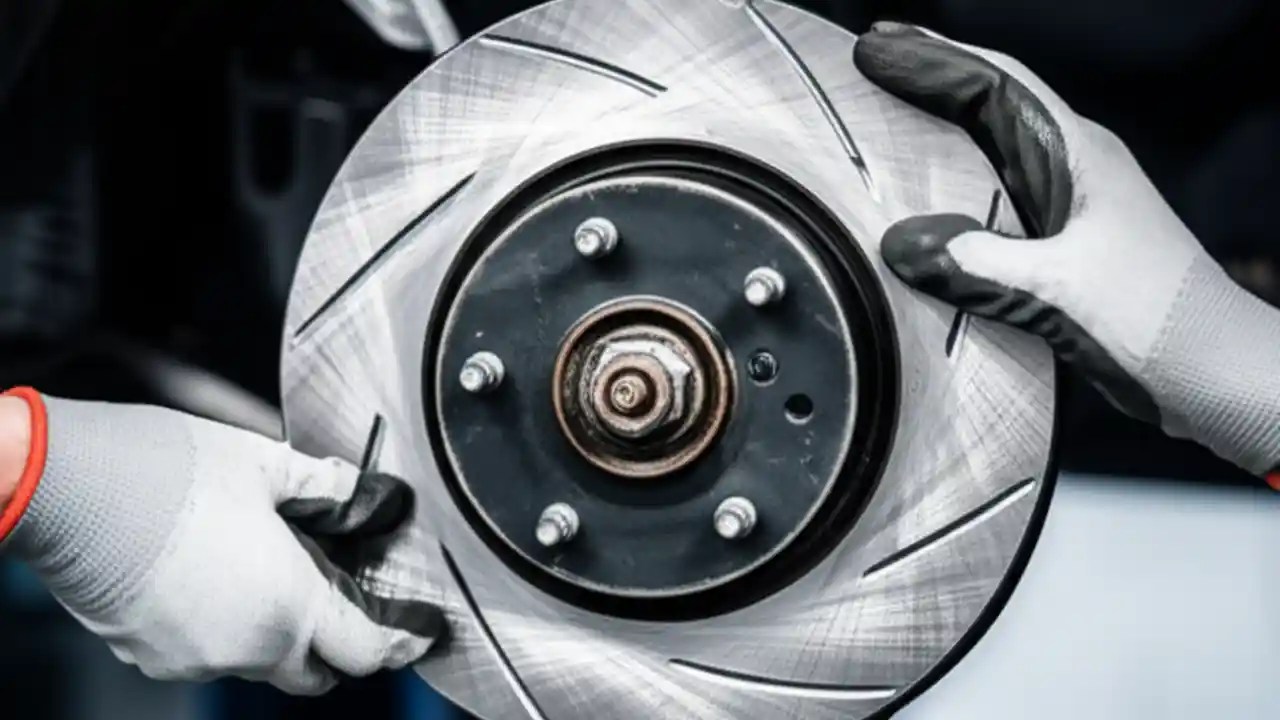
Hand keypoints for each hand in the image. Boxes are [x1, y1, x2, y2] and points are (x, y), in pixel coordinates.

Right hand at [0, 388, 443, 693]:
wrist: (71, 488)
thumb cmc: (170, 472)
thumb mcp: (267, 464)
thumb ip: (326, 486)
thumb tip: (360, 490)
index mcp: (291, 606)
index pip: (365, 652)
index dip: (399, 643)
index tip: (416, 632)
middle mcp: (248, 647)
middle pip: (315, 671)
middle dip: (338, 645)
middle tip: (343, 599)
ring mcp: (195, 658)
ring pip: (259, 663)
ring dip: (277, 633)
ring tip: (270, 572)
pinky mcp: (151, 656)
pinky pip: (208, 654)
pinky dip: (226, 629)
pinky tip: (218, 578)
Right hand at [853, 22, 1279, 477]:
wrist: (1210, 368)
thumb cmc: (1153, 317)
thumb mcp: (1059, 286)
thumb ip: (977, 263)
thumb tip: (900, 244)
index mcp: (1078, 153)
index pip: (997, 84)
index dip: (934, 60)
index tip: (878, 49)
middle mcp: (1073, 166)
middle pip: (992, 102)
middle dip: (932, 76)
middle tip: (873, 60)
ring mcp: (1070, 202)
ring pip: (993, 146)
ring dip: (941, 124)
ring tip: (888, 109)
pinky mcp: (1062, 243)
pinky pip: (996, 195)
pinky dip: (955, 180)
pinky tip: (926, 191)